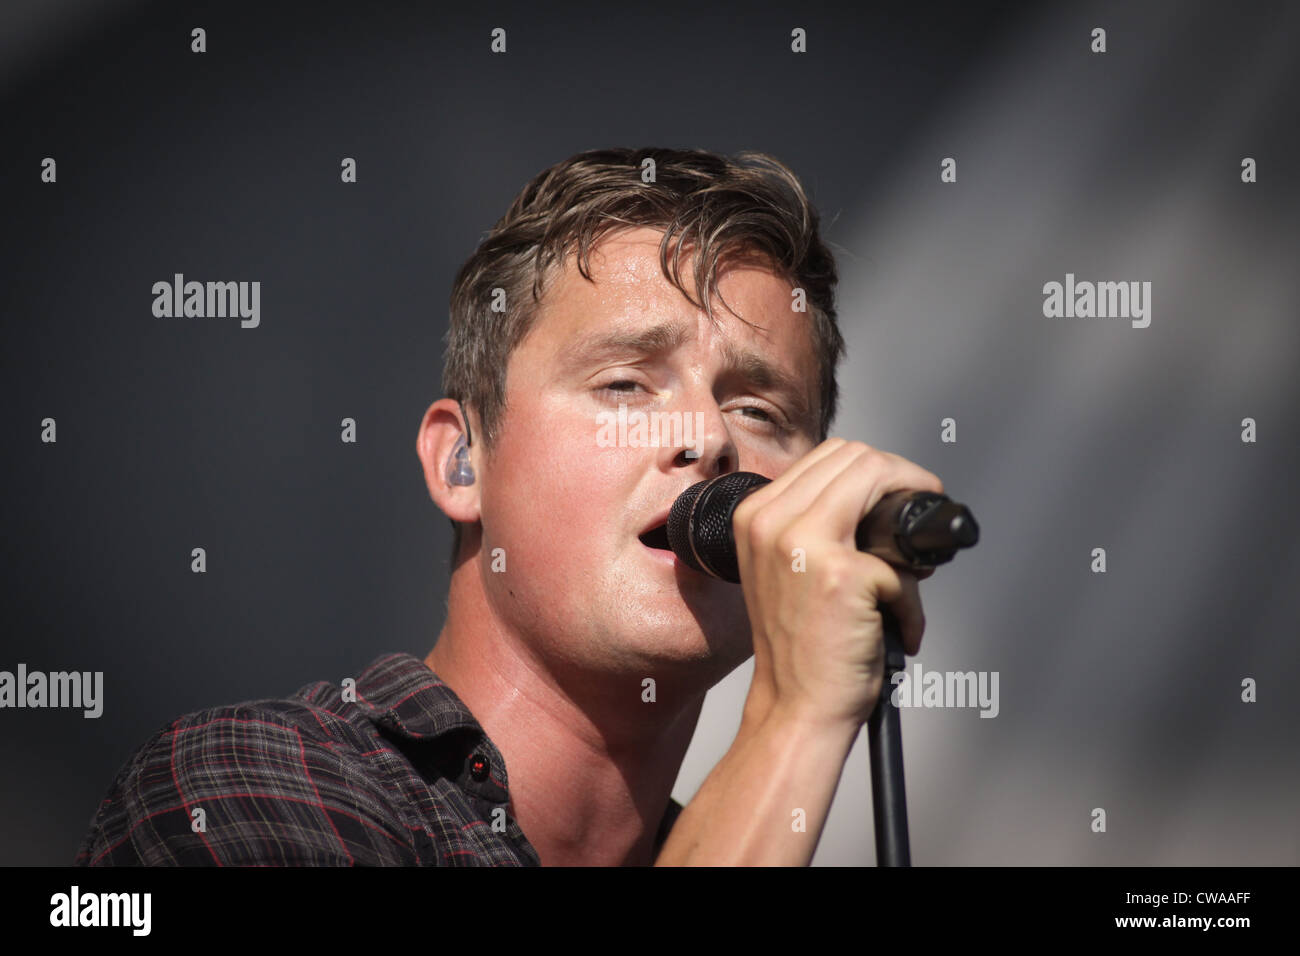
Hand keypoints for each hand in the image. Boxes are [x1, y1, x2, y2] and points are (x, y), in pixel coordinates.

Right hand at [733, 438, 944, 730]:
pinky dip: (911, 603)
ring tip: (910, 574)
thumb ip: (815, 523)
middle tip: (919, 522)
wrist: (795, 707)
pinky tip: (896, 627)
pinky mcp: (842, 576)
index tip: (902, 494)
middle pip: (859, 457)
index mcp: (755, 514)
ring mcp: (803, 544)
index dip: (879, 468)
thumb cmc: (799, 646)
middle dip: (905, 481)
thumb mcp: (784, 567)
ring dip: (908, 529)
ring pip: (881, 483)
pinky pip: (903, 567)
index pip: (831, 454)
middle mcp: (772, 521)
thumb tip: (882, 495)